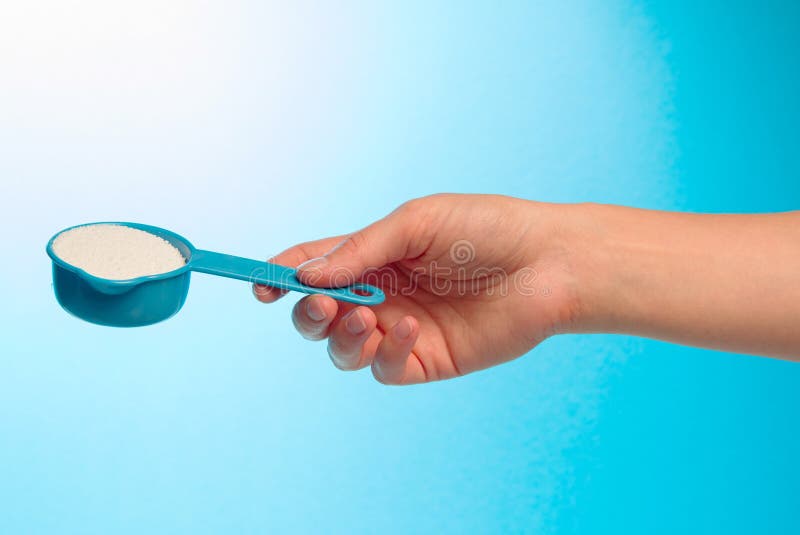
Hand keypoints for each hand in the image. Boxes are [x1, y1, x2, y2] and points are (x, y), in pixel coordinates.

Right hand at [254, 194, 576, 383]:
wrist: (548, 263)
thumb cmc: (486, 228)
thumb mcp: (416, 222)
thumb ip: (360, 249)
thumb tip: (305, 276)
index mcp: (375, 254)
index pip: (314, 266)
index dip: (281, 276)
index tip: (259, 285)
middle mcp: (382, 294)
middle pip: (319, 315)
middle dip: (307, 313)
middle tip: (318, 303)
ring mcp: (401, 330)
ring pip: (344, 348)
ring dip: (342, 336)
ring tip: (367, 316)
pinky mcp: (426, 359)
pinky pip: (385, 369)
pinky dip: (386, 352)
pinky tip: (410, 327)